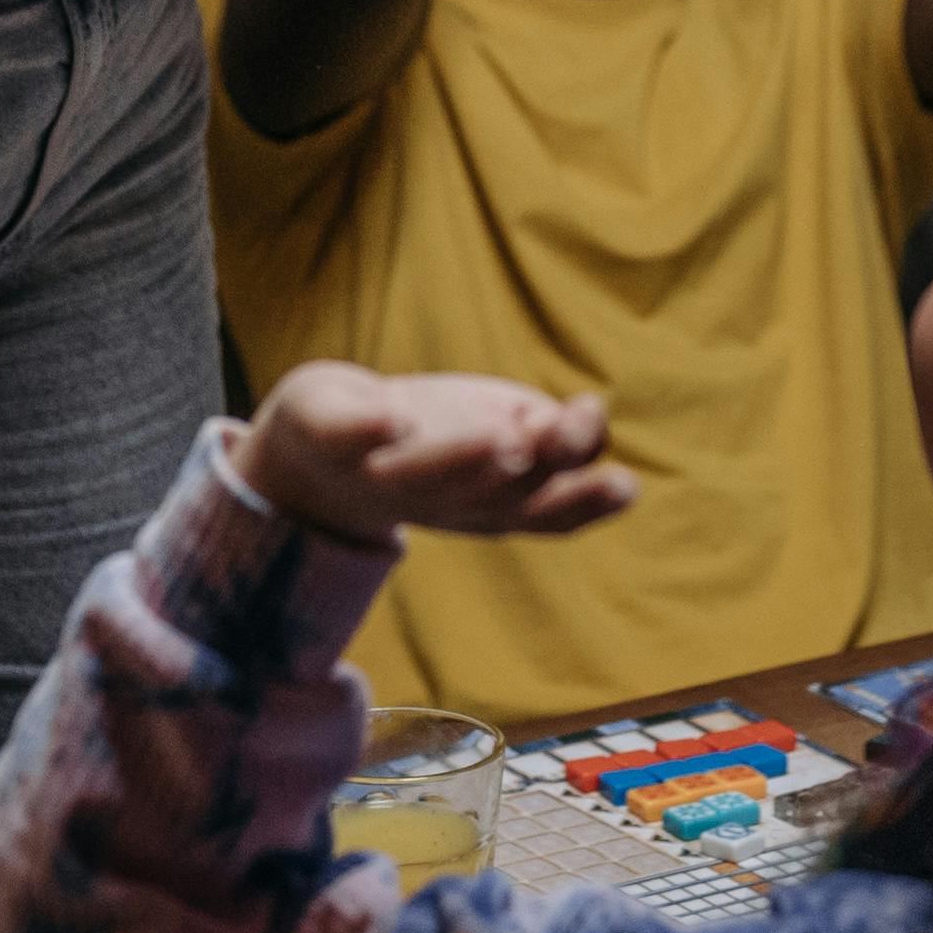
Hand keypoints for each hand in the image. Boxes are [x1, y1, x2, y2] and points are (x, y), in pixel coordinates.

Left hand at [235, 362, 635, 547]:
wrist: (315, 458)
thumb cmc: (432, 440)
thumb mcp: (507, 430)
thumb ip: (554, 433)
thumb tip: (587, 419)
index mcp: (491, 503)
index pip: (548, 514)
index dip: (585, 500)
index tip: (617, 472)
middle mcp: (441, 500)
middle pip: (492, 496)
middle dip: (530, 473)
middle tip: (561, 442)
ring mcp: (380, 473)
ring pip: (422, 476)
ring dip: (460, 461)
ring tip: (503, 438)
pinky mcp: (328, 437)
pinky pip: (345, 437)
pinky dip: (368, 430)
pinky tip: (392, 419)